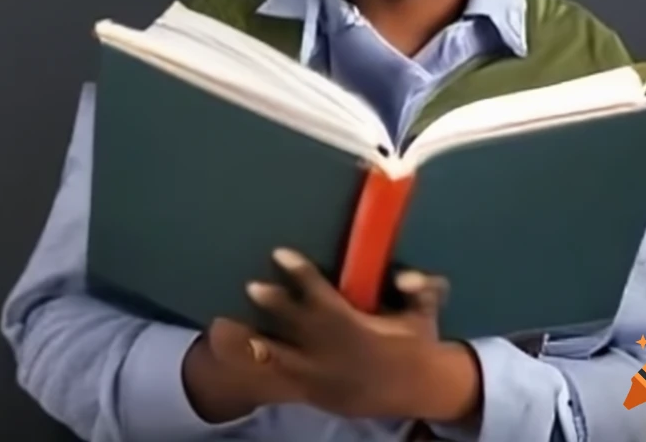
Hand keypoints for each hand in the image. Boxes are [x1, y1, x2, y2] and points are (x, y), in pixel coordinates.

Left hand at [192, 249, 480, 423]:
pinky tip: (233, 353)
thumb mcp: (423, 314)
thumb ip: (420, 291)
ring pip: (283, 359)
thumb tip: (408, 276)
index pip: (325, 299)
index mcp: (360, 332)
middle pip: (300, 328)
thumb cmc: (415, 341)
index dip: (302, 275)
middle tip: (249, 285)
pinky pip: (282, 379)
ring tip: (222, 326)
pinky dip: (258, 366)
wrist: (417, 391)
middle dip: (275, 307)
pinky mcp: (316, 393)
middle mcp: (337, 356)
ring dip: (254, 341)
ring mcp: (324, 378)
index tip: (280, 253)